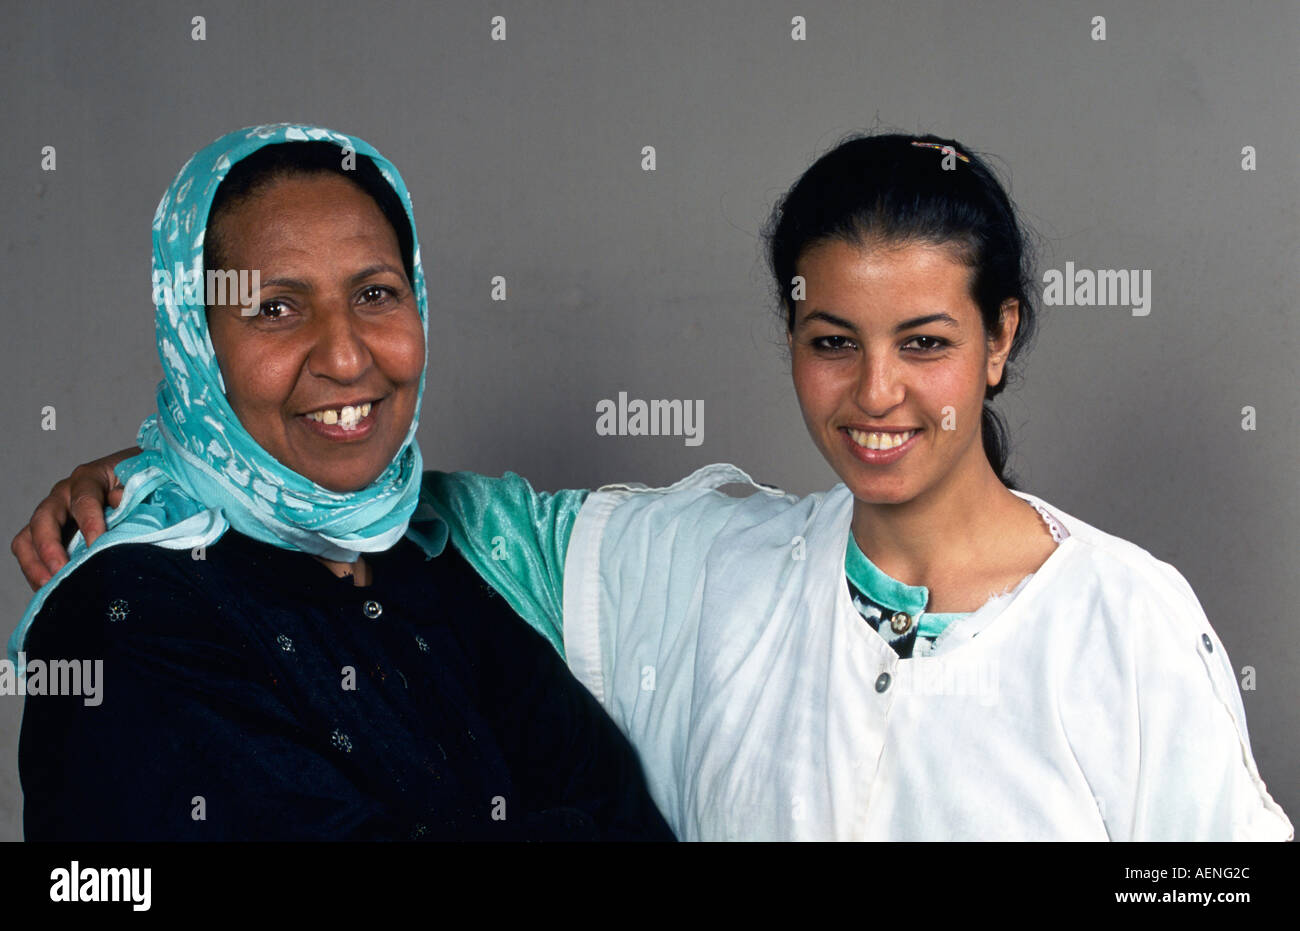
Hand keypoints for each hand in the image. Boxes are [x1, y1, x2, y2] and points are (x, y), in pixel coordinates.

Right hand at [11, 446, 138, 590]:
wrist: (141, 482)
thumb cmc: (142, 484)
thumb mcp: (143, 482)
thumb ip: (133, 491)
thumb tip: (118, 499)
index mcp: (89, 478)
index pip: (84, 500)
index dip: (89, 522)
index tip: (97, 544)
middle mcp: (64, 495)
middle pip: (44, 519)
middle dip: (50, 547)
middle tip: (62, 570)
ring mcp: (53, 515)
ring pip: (28, 538)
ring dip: (35, 564)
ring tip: (49, 586)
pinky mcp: (48, 534)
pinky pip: (29, 552)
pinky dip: (35, 571)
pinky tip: (50, 589)